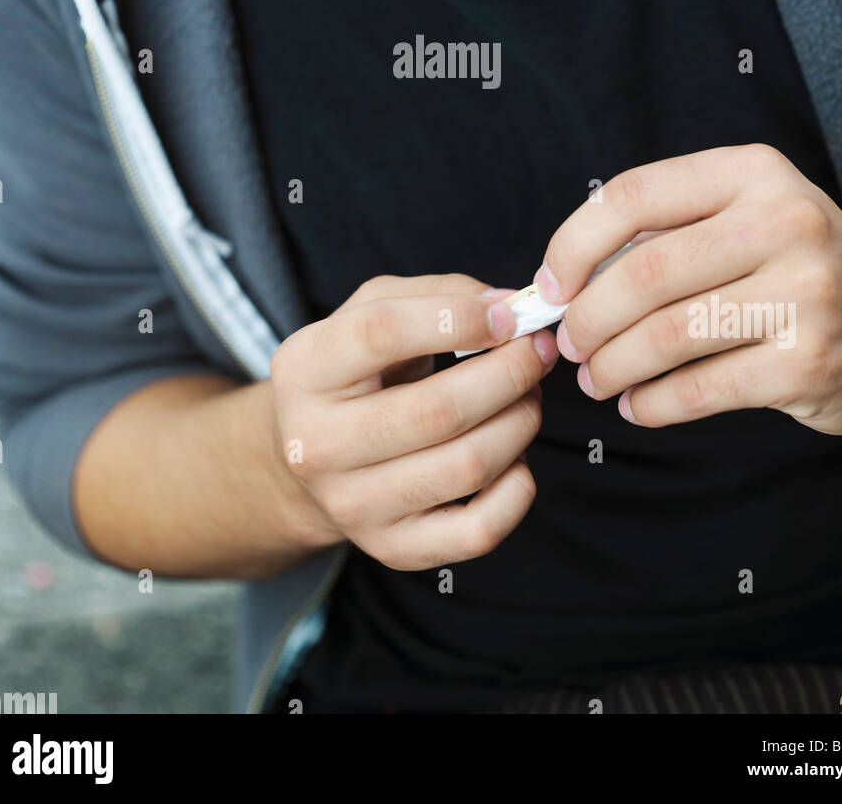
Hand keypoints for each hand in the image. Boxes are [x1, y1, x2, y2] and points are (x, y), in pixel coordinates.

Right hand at [269, 273, 558, 570]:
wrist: (309, 453)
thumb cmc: (355, 370)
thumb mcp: (372, 311)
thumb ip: (438, 294)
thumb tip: (510, 308)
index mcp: (304, 369)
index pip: (382, 332)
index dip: (459, 317)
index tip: (511, 315)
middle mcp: (316, 444)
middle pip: (438, 410)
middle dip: (510, 374)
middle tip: (537, 353)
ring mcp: (352, 505)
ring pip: (467, 467)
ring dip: (521, 423)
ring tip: (528, 397)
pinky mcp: (391, 548)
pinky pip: (477, 531)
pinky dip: (517, 490)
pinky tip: (515, 458)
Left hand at [531, 143, 841, 434]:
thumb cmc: (801, 264)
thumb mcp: (746, 212)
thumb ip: (665, 231)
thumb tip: (562, 279)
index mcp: (750, 173)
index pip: (633, 197)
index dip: (573, 244)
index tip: (550, 284)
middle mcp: (781, 223)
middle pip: (642, 275)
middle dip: (588, 318)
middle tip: (570, 344)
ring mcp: (801, 294)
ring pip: (666, 336)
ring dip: (613, 366)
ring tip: (598, 380)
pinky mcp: (808, 363)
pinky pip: (700, 389)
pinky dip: (653, 404)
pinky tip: (639, 406)